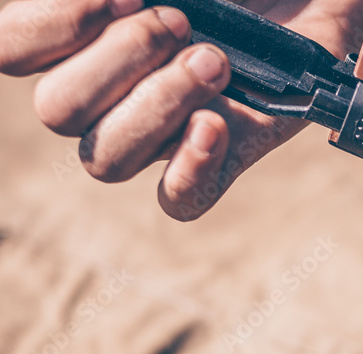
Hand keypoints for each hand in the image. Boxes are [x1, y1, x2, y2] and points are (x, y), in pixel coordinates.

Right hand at [0, 0, 362, 219]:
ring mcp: (162, 131)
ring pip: (107, 157)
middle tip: (183, 22)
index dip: (49, 26)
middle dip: (119, 60)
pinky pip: (180, 200)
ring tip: (216, 62)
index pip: (10, 48)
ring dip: (157, 104)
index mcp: (81, 34)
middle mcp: (109, 88)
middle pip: (59, 109)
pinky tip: (217, 125)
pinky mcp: (219, 158)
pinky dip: (190, 169)